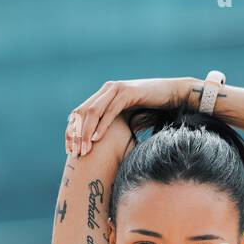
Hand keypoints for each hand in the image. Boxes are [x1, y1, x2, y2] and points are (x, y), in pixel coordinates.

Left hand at [65, 78, 189, 156]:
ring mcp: (116, 89)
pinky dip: (102, 126)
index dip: (72, 132)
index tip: (69, 151)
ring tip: (83, 150)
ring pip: (93, 112)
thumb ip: (115, 127)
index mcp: (104, 95)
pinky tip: (96, 139)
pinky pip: (110, 111)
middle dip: (76, 135)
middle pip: (82, 113)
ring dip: (86, 133)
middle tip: (74, 154)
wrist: (174, 95)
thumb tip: (101, 147)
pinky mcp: (128, 92)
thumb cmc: (153, 110)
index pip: (80, 113)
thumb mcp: (128, 120)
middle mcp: (107, 90)